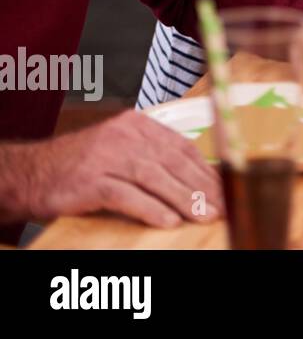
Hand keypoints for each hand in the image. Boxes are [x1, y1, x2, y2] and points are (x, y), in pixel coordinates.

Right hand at [14, 111, 222, 227]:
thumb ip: (156, 159)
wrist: (30, 172)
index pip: (183, 147)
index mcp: (138, 125)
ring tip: (204, 216)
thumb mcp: (122, 152)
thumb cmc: (83, 166)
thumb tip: (200, 179)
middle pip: (174, 162)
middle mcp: (125, 135)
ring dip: (184, 199)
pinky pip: (127, 195)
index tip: (227, 188)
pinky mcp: (90, 180)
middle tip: (223, 206)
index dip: (207, 170)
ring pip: (155, 178)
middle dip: (202, 187)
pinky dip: (150, 209)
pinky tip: (169, 222)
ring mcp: (106, 156)